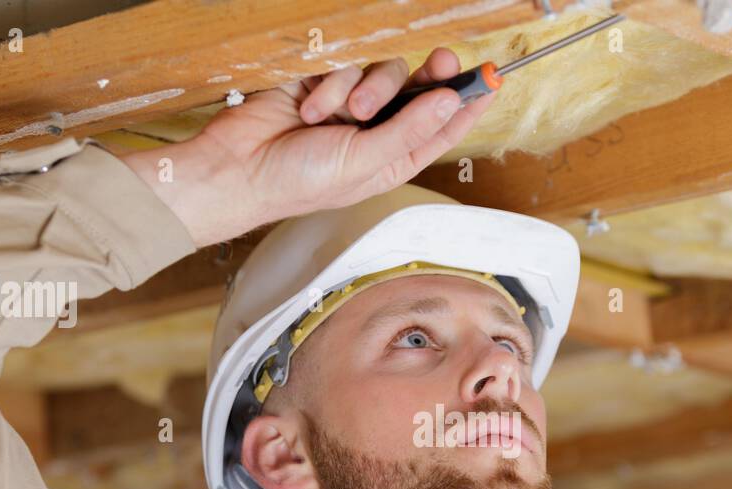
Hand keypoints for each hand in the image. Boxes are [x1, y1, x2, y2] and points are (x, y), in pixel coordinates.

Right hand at [124, 49, 491, 247]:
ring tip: (342, 114)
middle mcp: (378, 131)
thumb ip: (409, 130)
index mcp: (394, 158)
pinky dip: (333, 84)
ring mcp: (351, 104)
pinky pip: (347, 64)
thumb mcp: (365, 162)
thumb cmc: (299, 182)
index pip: (442, 128)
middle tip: (441, 62)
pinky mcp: (325, 81)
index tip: (491, 81)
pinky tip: (312, 107)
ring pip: (384, 72)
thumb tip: (451, 103)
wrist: (240, 168)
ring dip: (366, 89)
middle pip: (420, 91)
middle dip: (429, 78)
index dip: (467, 104)